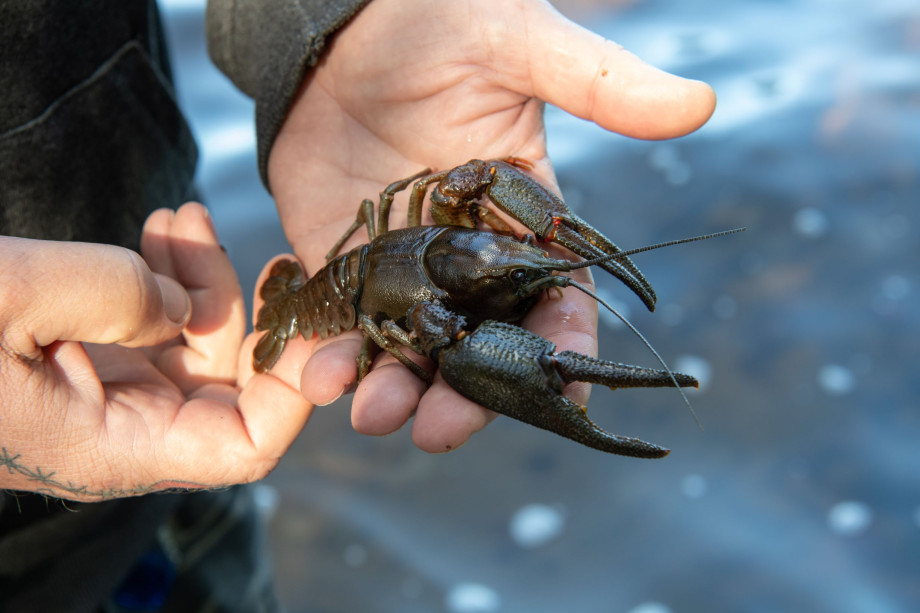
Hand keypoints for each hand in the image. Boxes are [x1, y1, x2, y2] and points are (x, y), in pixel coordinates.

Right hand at [0, 203, 309, 500]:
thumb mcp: (15, 296)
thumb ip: (117, 296)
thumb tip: (184, 304)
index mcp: (116, 449)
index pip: (247, 446)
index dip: (291, 389)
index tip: (303, 314)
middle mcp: (125, 435)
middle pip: (229, 382)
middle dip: (237, 301)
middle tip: (219, 233)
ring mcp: (112, 401)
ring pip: (195, 345)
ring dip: (198, 278)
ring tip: (180, 218)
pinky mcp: (93, 370)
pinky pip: (155, 330)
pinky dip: (164, 281)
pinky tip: (159, 235)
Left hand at [262, 0, 715, 451]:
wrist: (340, 17)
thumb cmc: (442, 20)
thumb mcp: (523, 45)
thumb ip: (602, 85)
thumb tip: (700, 103)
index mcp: (524, 221)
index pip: (556, 298)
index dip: (563, 348)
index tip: (563, 393)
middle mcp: (467, 257)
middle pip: (478, 343)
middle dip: (464, 393)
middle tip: (439, 430)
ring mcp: (404, 264)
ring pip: (409, 345)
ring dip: (394, 386)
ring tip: (369, 411)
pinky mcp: (344, 259)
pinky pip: (344, 319)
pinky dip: (333, 353)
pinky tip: (318, 374)